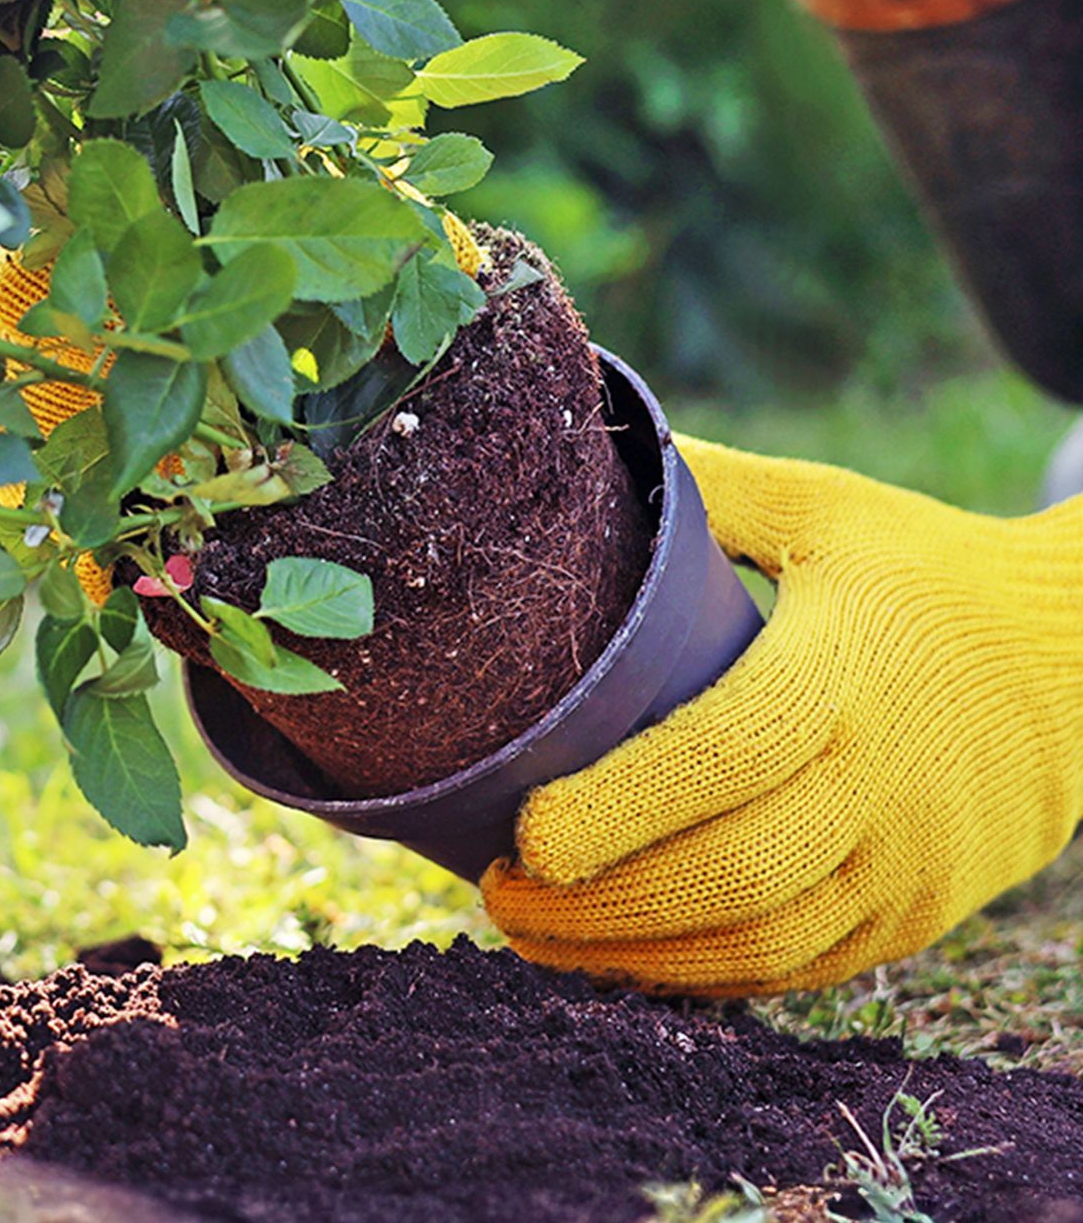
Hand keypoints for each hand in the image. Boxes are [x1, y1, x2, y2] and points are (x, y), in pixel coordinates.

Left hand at [481, 437, 1082, 994]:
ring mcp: (906, 866)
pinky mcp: (916, 916)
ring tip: (536, 938)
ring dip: (637, 957)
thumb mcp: (829, 509)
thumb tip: (590, 451)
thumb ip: (713, 487)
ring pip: (759, 942)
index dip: (618, 808)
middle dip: (600, 904)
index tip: (524, 835)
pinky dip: (705, 974)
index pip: (720, 758)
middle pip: (728, 873)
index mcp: (842, 674)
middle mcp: (880, 785)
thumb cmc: (927, 575)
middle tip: (498, 895)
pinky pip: (800, 968)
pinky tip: (628, 958)